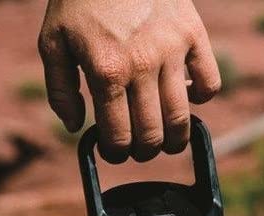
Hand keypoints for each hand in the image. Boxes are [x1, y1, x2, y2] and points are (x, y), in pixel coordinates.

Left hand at [38, 0, 220, 162]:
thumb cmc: (78, 4)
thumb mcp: (52, 45)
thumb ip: (59, 92)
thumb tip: (75, 128)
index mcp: (106, 73)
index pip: (118, 136)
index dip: (115, 153)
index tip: (113, 151)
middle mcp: (142, 65)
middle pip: (151, 133)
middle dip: (144, 151)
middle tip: (138, 150)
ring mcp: (172, 50)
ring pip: (181, 115)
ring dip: (174, 138)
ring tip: (166, 142)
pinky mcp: (193, 33)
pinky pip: (210, 80)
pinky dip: (201, 97)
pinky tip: (186, 97)